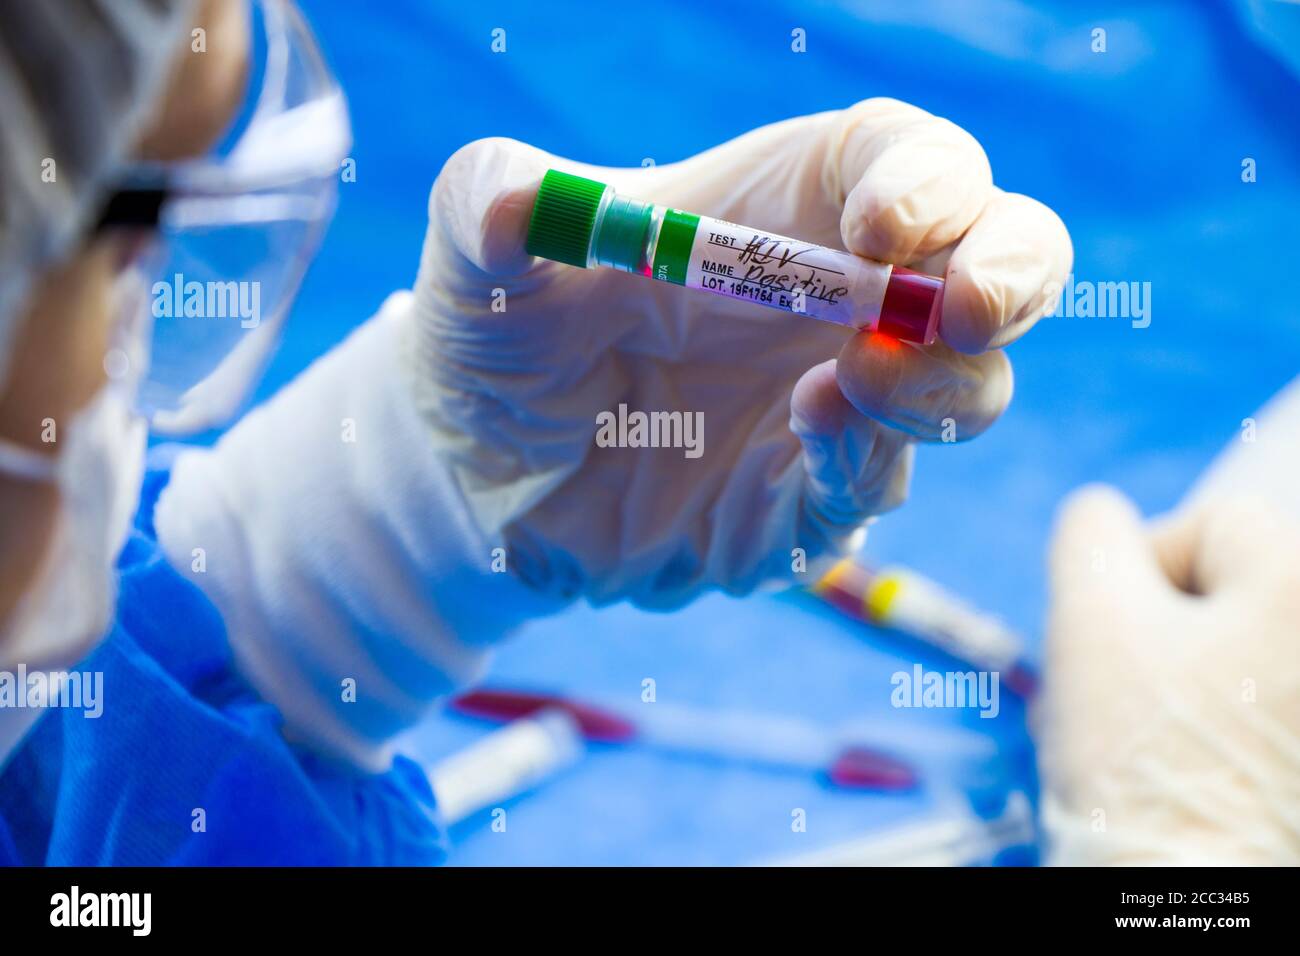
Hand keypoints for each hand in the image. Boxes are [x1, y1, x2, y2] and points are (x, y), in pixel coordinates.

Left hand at [407, 98, 1070, 606]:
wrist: (479, 473)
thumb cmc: (497, 335)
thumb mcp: (474, 255)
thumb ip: (487, 203)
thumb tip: (512, 205)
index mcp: (780, 208)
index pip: (907, 163)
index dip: (928, 180)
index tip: (883, 224)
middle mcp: (833, 303)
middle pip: (994, 262)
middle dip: (1011, 272)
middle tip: (969, 303)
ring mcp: (834, 407)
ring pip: (966, 390)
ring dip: (941, 385)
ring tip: (856, 377)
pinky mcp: (805, 506)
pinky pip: (872, 490)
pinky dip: (862, 462)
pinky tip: (807, 429)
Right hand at [1036, 485, 1299, 864]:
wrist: (1189, 894)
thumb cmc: (1146, 759)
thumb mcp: (1090, 617)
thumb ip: (1091, 533)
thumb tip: (1105, 520)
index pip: (1216, 522)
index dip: (1144, 572)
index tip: (1122, 643)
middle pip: (1237, 588)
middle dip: (1167, 625)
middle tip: (1132, 691)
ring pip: (1243, 650)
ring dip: (1187, 674)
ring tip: (1155, 736)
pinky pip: (1262, 702)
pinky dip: (1223, 719)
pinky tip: (1191, 763)